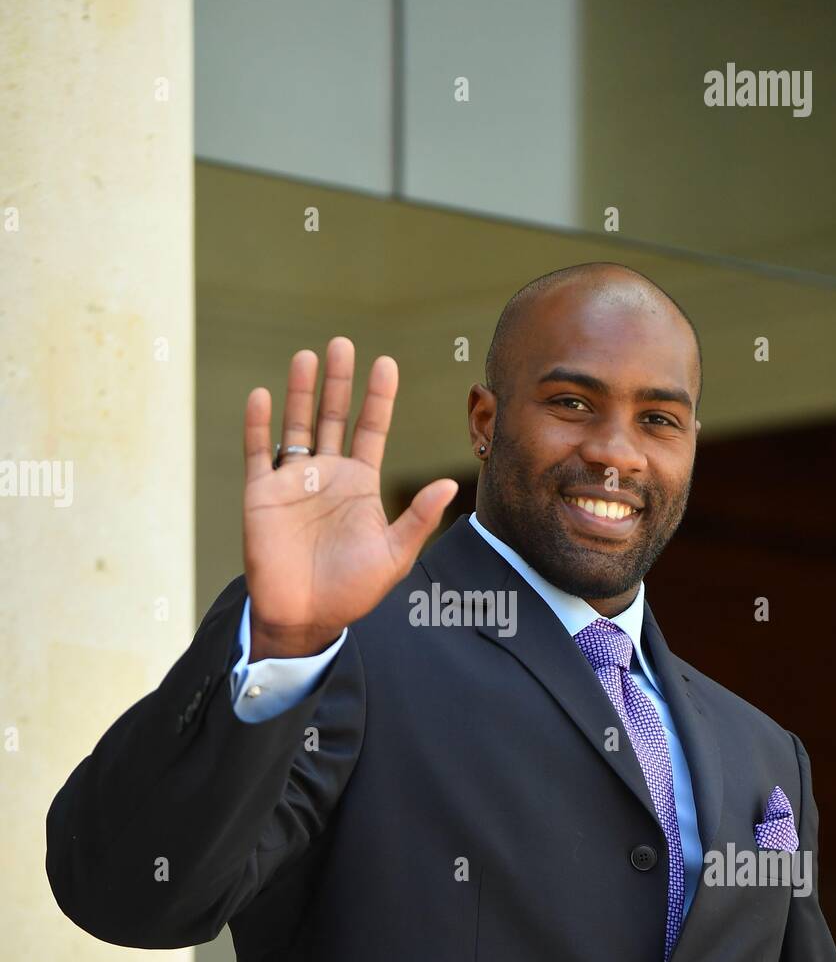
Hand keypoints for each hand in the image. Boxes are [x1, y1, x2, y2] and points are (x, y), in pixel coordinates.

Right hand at [243, 338, 457, 658]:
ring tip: (306, 357)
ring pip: (297, 424)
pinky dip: (258, 425)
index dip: (378, 397)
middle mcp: (326, 474)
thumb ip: (417, 517)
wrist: (304, 617)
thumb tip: (450, 484)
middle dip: (339, 381)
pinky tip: (262, 396)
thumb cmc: (351, 591)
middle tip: (342, 343)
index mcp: (360, 484)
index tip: (386, 363)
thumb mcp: (394, 555)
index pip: (371, 429)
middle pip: (334, 416)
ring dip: (300, 391)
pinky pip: (258, 452)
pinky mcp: (261, 494)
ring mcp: (292, 481)